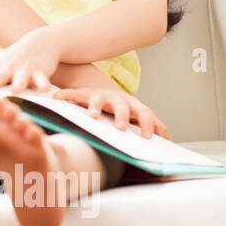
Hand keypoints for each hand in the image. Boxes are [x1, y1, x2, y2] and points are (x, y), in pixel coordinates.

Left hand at [0, 25, 62, 93]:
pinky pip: (42, 79)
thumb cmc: (11, 55)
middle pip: (1, 74)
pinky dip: (43, 83)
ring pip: (21, 78)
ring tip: (15, 90)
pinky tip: (45, 90)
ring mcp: (24, 69)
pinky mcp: (40, 72)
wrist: (40, 42)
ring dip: (19, 83)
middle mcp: (9, 67)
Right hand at [51, 86, 170, 139]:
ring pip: (97, 100)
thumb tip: (168, 138)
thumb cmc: (121, 107)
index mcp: (133, 105)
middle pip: (122, 106)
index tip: (147, 137)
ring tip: (92, 116)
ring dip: (95, 107)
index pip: (144, 113)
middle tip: (121, 128)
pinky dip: (66, 96)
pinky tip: (57, 99)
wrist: (101, 86)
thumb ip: (153, 124)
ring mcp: (99, 95)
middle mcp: (117, 99)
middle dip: (122, 116)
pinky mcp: (83, 94)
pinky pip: (73, 94)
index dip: (147, 124)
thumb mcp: (138, 113)